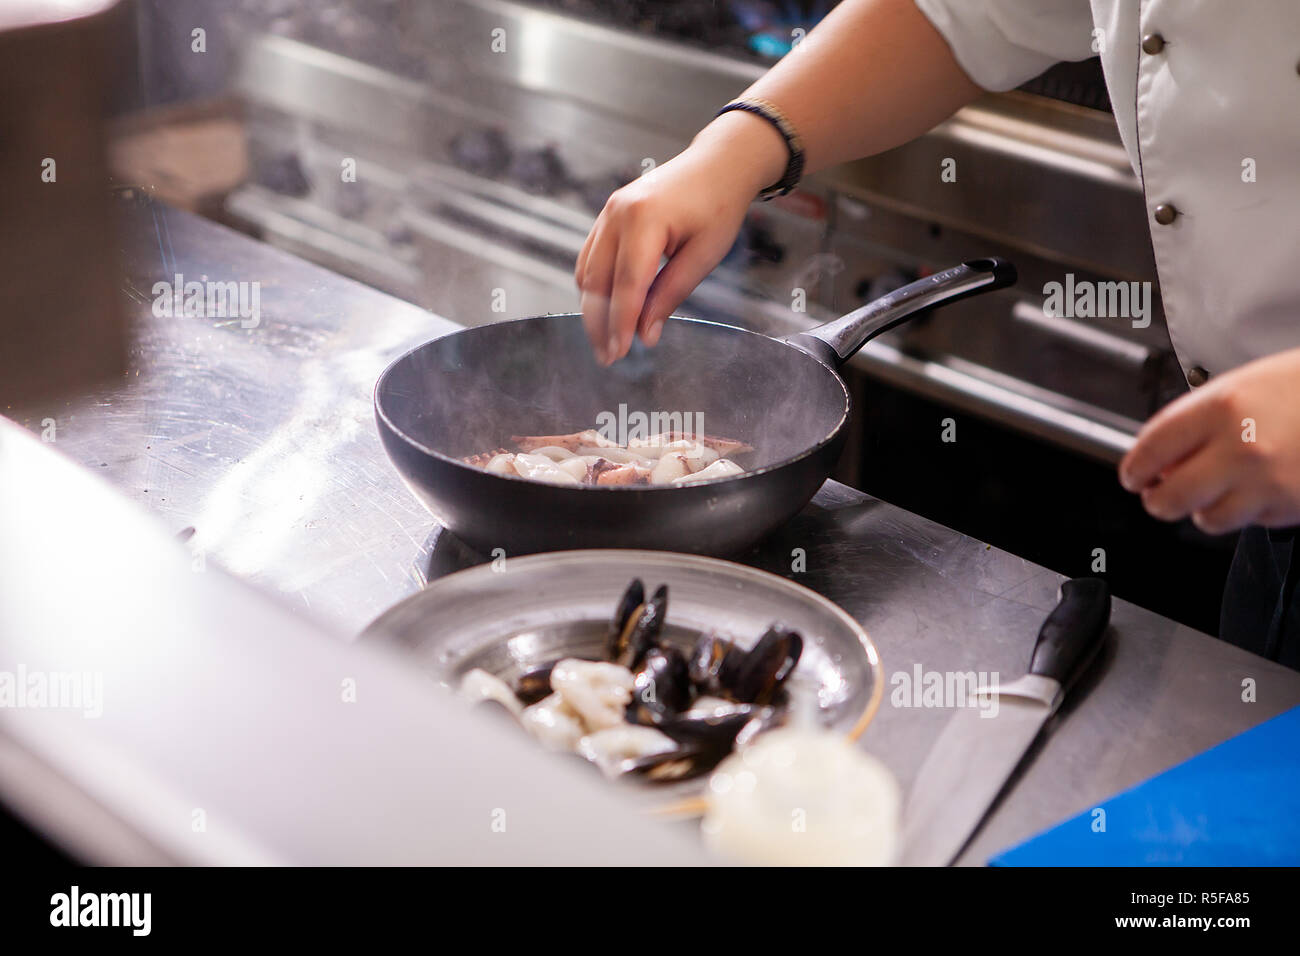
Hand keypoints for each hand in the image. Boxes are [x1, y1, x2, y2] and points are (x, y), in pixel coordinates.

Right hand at [574, 111, 784, 364]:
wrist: (717, 165)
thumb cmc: (718, 207)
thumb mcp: (704, 255)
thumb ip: (671, 294)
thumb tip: (646, 334)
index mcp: (645, 219)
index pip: (627, 284)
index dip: (621, 323)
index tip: (620, 354)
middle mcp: (617, 213)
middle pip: (598, 281)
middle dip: (600, 324)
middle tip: (608, 358)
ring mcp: (608, 212)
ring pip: (587, 272)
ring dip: (593, 310)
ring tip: (604, 341)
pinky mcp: (607, 216)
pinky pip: (590, 258)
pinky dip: (593, 288)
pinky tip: (604, 311)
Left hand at [1119, 348, 1299, 533]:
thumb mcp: (1239, 386)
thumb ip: (1193, 423)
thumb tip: (1160, 464)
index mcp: (1220, 408)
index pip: (1150, 450)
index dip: (1133, 470)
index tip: (1132, 476)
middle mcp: (1240, 449)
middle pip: (1168, 499)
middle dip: (1157, 499)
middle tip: (1158, 493)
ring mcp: (1267, 482)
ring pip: (1205, 520)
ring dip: (1203, 509)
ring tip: (1216, 488)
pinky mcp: (1290, 507)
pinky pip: (1248, 522)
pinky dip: (1245, 511)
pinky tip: (1258, 486)